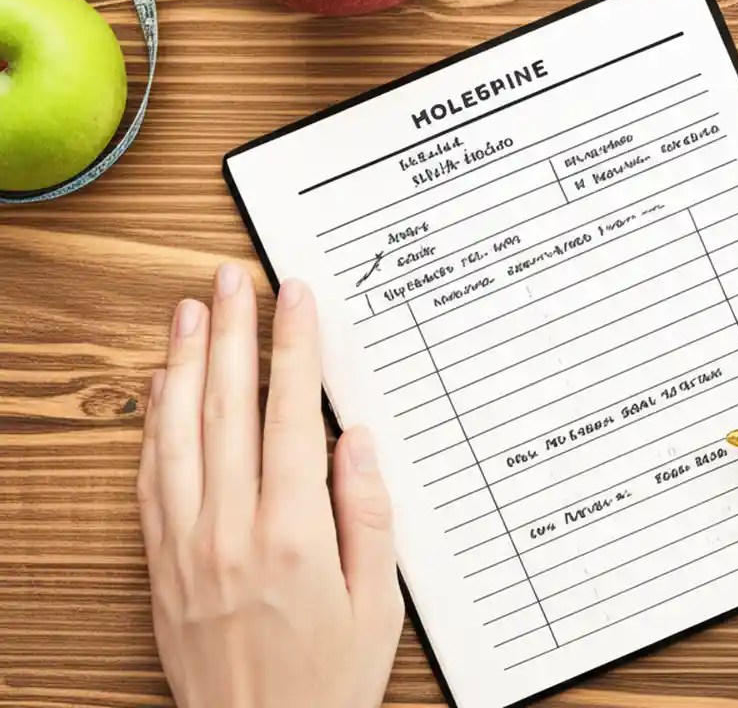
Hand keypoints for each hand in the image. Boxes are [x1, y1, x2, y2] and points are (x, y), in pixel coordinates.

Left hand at [137, 263, 403, 707]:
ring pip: (179, 435)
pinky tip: (160, 390)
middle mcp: (231, 532)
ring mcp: (188, 547)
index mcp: (294, 538)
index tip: (295, 300)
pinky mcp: (162, 566)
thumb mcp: (378, 605)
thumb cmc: (327, 682)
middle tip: (233, 280)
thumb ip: (368, 517)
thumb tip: (357, 444)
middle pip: (228, 411)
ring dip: (185, 366)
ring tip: (190, 312)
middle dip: (233, 335)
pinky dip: (153, 426)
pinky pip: (150, 480)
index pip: (290, 419)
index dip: (293, 350)